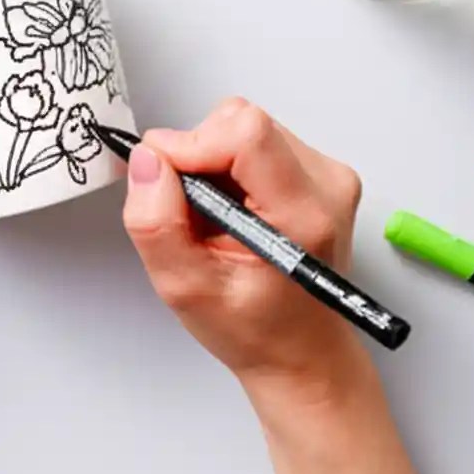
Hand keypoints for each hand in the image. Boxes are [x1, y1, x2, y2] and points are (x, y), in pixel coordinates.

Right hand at [121, 99, 416, 473]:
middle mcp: (327, 184)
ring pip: (244, 127)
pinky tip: (231, 212)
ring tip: (214, 219)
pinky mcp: (318, 171)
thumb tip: (145, 159)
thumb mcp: (184, 288)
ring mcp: (328, 175)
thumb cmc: (252, 329)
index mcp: (304, 215)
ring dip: (212, 164)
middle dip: (198, 157)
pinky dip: (229, 168)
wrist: (301, 351)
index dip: (190, 145)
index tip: (165, 180)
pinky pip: (255, 140)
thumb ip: (157, 223)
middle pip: (241, 122)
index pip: (245, 132)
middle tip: (192, 213)